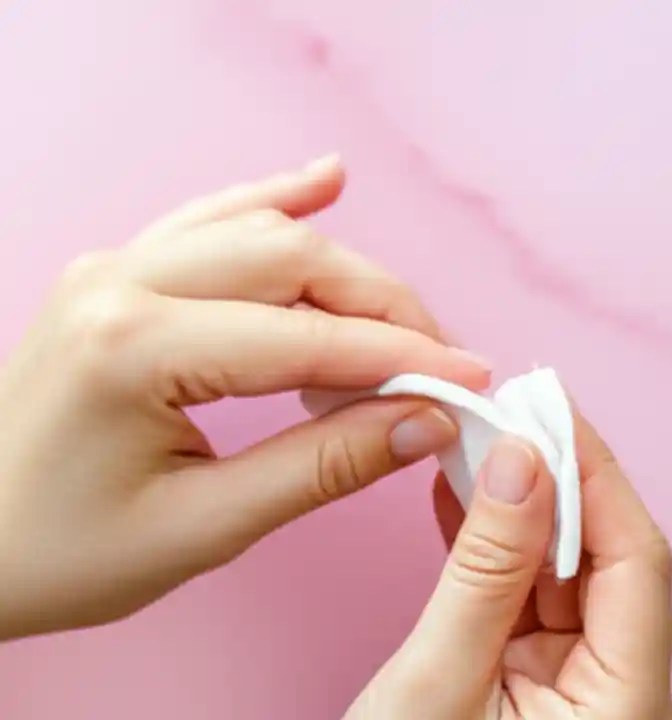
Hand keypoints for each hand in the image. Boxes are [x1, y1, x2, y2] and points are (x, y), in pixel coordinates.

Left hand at [0, 155, 489, 639]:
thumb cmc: (56, 553)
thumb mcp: (203, 528)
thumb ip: (324, 466)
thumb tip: (424, 421)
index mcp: (135, 346)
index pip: (311, 337)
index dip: (405, 358)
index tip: (469, 383)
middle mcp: (121, 282)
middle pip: (295, 260)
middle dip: (385, 309)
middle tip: (441, 367)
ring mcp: (112, 268)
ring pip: (262, 232)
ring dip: (343, 270)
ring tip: (406, 321)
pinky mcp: (114, 275)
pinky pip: (210, 220)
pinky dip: (273, 202)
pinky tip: (326, 180)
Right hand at [345, 415, 671, 719]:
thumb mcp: (438, 688)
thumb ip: (485, 573)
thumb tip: (519, 460)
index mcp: (626, 706)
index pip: (637, 559)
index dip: (596, 474)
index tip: (548, 407)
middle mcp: (620, 692)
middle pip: (608, 558)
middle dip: (556, 479)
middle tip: (506, 409)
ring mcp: (580, 689)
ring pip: (566, 572)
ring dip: (521, 506)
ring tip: (475, 438)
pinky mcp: (538, 686)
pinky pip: (529, 600)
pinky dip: (498, 549)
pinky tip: (463, 497)